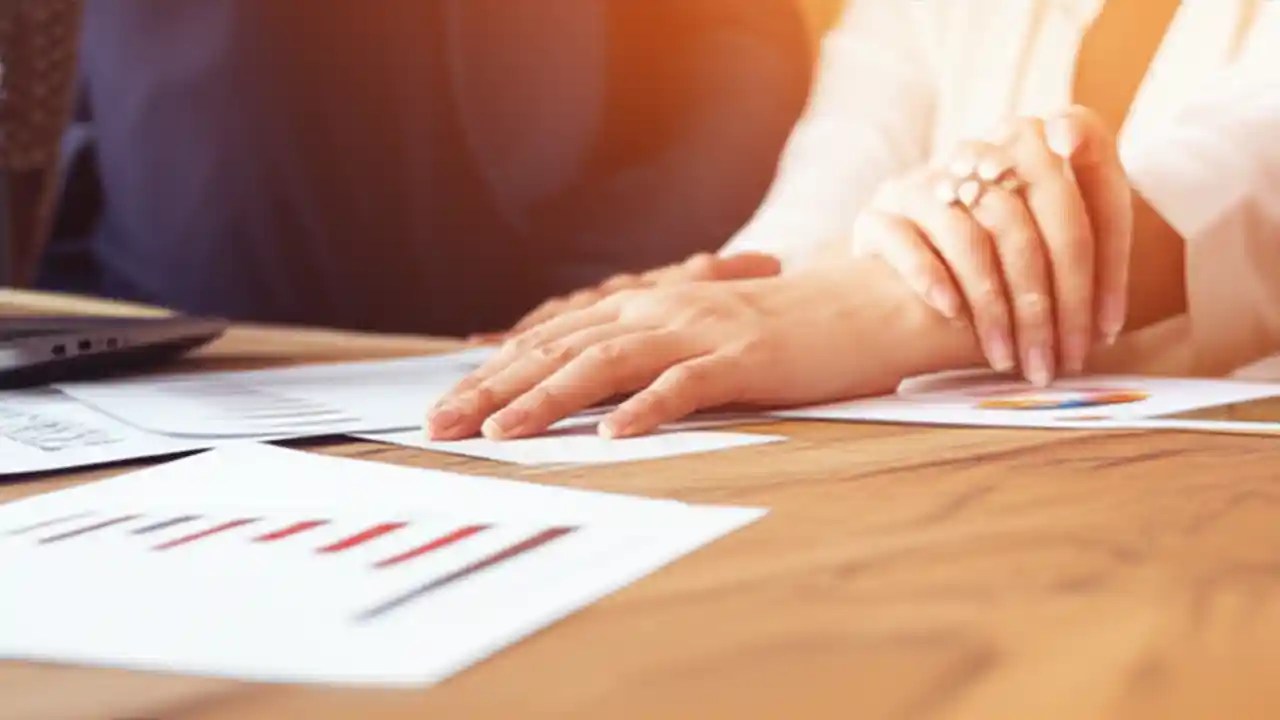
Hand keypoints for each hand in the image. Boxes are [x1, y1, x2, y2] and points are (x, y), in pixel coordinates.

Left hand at [429, 257, 971, 439]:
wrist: (864, 303)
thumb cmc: (781, 328)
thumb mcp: (699, 334)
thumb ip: (646, 353)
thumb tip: (589, 392)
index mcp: (645, 306)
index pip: (554, 339)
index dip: (495, 373)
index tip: (447, 407)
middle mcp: (661, 310)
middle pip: (562, 349)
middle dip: (494, 389)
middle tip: (439, 426)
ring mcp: (701, 331)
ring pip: (607, 363)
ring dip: (548, 398)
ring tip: (500, 435)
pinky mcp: (744, 357)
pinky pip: (686, 384)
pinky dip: (646, 408)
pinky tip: (610, 435)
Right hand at [851, 106, 1131, 385]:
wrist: (898, 269)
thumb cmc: (997, 263)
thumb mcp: (1048, 242)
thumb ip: (1083, 247)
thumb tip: (1102, 326)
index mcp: (1028, 142)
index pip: (1086, 182)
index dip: (1109, 252)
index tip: (1110, 328)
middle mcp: (973, 154)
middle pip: (1028, 221)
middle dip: (1054, 300)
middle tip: (1062, 359)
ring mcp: (920, 185)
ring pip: (969, 239)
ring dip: (995, 308)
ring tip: (1008, 359)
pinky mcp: (876, 216)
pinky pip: (906, 244)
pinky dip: (933, 280)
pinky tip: (954, 317)